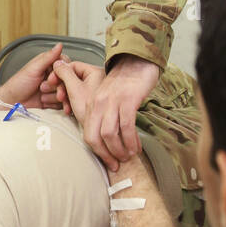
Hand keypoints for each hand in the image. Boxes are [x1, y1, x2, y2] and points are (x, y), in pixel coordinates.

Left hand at [0, 42, 65, 110]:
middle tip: (43, 88)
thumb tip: (59, 45)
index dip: (61, 73)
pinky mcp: (53, 100)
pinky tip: (46, 103)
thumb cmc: (18, 84)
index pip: (65, 65)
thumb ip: (48, 57)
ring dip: (54, 96)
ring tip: (42, 96)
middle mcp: (52, 76)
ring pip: (66, 92)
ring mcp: (53, 89)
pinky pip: (62, 102)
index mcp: (48, 64)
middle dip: (57, 87)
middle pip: (67, 80)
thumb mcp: (33, 68)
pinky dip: (55, 104)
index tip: (52, 77)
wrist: (11, 103)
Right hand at [40, 58, 103, 114]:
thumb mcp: (75, 89)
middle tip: (59, 94)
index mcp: (95, 72)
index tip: (52, 79)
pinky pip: (78, 96)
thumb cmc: (91, 111)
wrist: (98, 130)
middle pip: (73, 76)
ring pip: (74, 87)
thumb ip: (65, 74)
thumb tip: (58, 63)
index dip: (60, 72)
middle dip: (63, 87)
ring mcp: (94, 90)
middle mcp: (97, 79)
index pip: (73, 65)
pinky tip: (69, 109)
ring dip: (66, 96)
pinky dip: (71, 101)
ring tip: (64, 104)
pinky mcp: (91, 100)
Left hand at [57, 55, 158, 170]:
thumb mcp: (106, 97)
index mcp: (91, 104)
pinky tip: (137, 147)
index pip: (88, 134)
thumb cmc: (123, 83)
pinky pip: (126, 126)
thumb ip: (102, 114)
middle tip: (117, 164)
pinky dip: (131, 141)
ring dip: (119, 150)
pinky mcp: (127, 100)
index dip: (97, 152)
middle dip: (106, 155)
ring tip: (129, 156)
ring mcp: (112, 101)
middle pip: (94, 137)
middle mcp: (98, 103)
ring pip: (109, 134)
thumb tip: (105, 138)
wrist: (136, 61)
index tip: (109, 162)